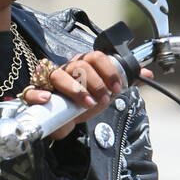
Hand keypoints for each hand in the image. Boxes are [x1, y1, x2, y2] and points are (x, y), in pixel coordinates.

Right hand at [21, 50, 153, 140]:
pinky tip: (49, 99)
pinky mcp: (37, 97)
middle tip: (105, 98)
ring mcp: (50, 82)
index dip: (109, 70)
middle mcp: (66, 70)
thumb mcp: (107, 93)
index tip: (118, 86)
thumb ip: (126, 82)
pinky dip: (39, 94)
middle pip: (80, 65)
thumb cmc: (84, 104)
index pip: (96, 56)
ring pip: (59, 75)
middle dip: (97, 82)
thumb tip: (147, 74)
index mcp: (83, 65)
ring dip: (77, 89)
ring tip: (88, 104)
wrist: (66, 122)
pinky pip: (32, 91)